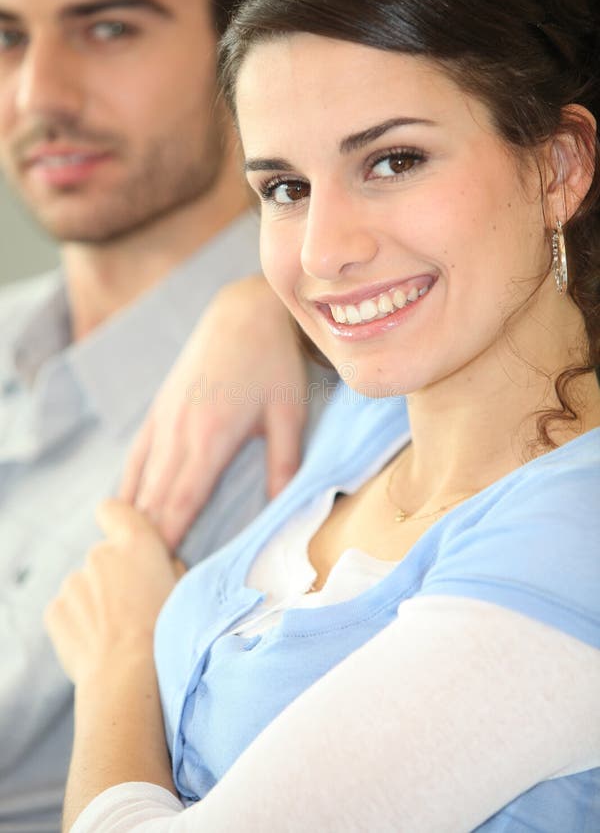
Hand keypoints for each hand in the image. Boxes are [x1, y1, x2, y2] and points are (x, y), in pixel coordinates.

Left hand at [45, 500, 184, 684]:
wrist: (129, 677)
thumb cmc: (168, 633)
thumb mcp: (184, 590)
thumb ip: (167, 566)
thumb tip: (160, 564)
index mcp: (135, 542)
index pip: (112, 509)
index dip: (117, 522)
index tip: (124, 543)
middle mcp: (100, 554)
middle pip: (103, 556)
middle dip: (114, 575)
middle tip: (133, 608)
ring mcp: (73, 582)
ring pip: (85, 586)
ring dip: (97, 601)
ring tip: (117, 633)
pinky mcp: (55, 610)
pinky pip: (68, 609)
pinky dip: (79, 622)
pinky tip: (98, 643)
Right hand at [119, 275, 307, 549]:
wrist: (242, 312)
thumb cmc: (273, 363)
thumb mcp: (289, 413)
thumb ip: (284, 465)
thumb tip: (282, 511)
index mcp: (211, 438)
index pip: (182, 503)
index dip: (168, 541)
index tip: (159, 576)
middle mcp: (178, 432)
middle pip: (156, 498)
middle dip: (147, 541)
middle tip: (141, 583)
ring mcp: (163, 419)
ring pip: (141, 480)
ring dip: (134, 518)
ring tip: (127, 557)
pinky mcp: (159, 409)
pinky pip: (137, 455)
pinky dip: (129, 485)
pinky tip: (123, 507)